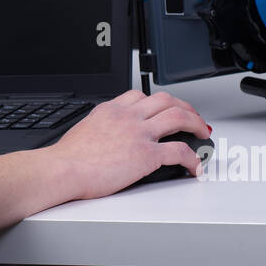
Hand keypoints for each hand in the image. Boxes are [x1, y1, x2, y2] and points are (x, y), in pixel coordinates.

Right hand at [50, 89, 210, 199]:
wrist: (62, 169)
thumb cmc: (67, 158)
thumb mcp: (84, 130)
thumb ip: (101, 128)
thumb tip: (106, 138)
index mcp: (111, 110)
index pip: (140, 95)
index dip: (158, 101)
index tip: (164, 108)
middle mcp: (128, 116)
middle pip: (166, 100)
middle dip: (184, 107)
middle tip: (192, 117)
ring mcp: (139, 134)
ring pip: (178, 117)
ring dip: (195, 123)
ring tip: (202, 133)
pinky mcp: (147, 155)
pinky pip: (179, 151)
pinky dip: (193, 158)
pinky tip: (194, 166)